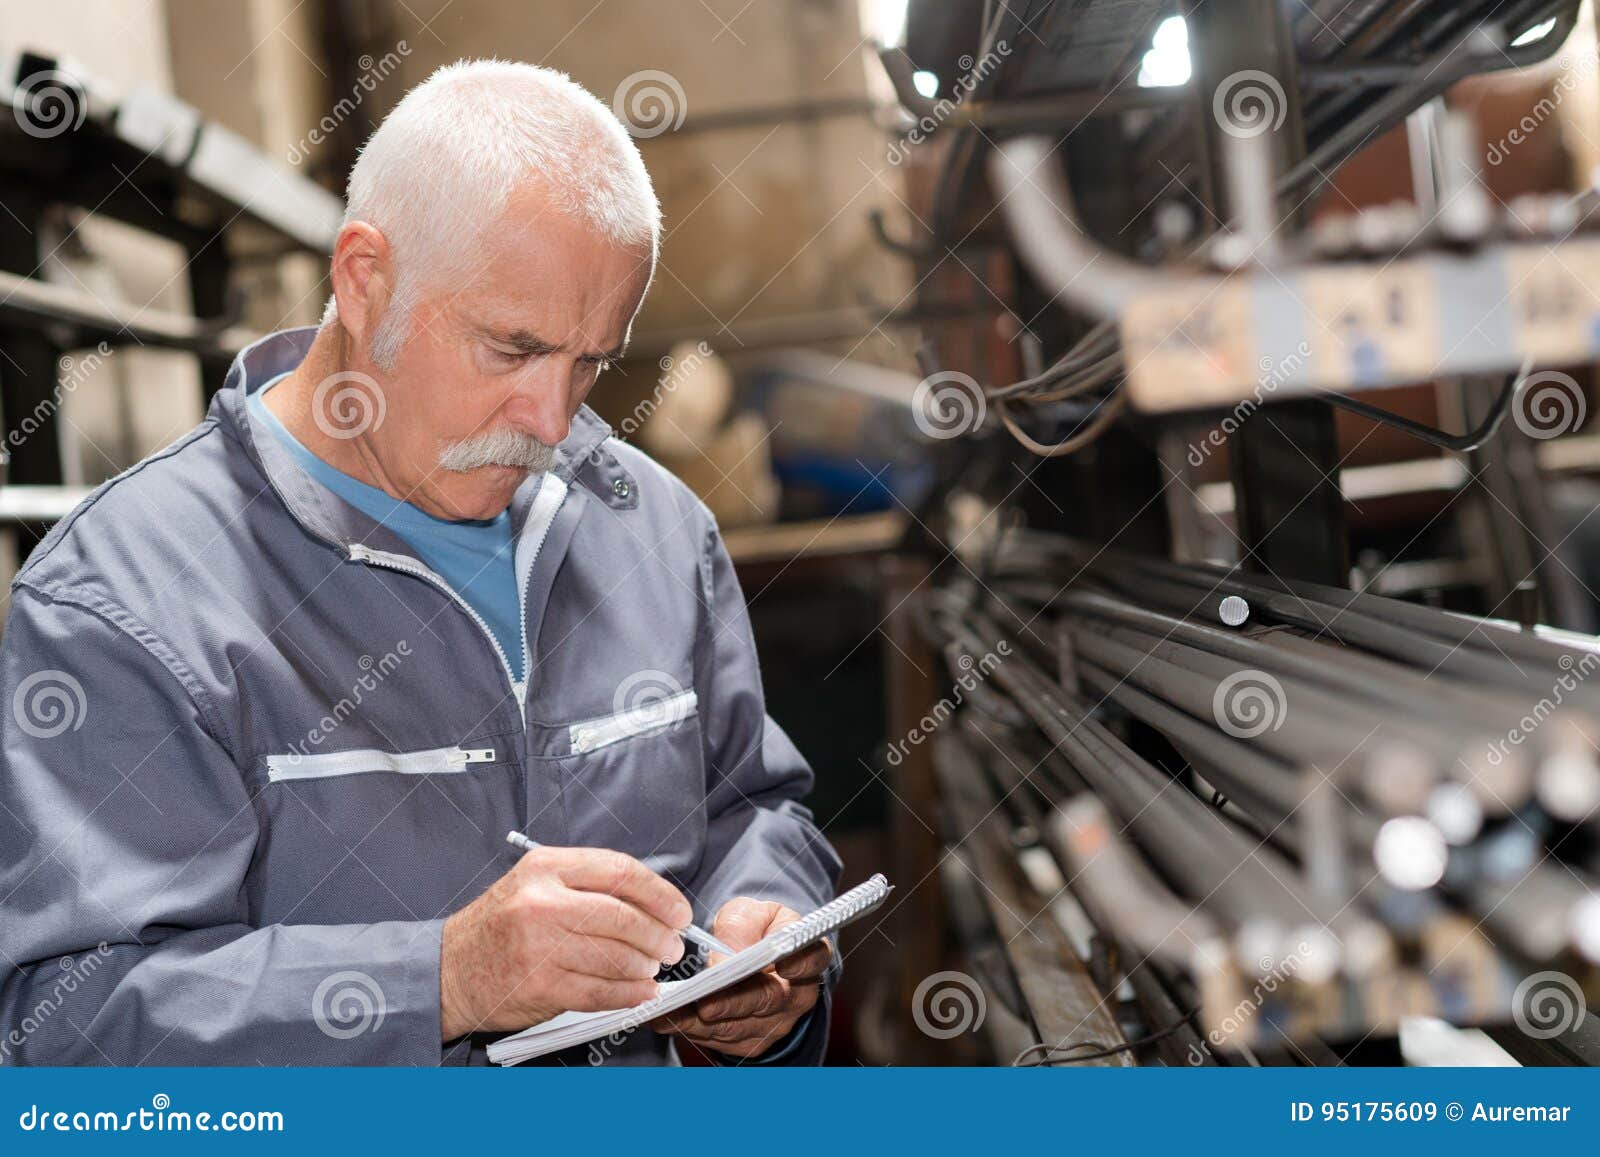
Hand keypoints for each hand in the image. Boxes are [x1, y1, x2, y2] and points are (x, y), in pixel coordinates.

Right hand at [439, 846, 690, 1039]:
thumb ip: (589, 885)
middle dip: (658, 934)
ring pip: (616, 956)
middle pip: (623, 916)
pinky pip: (600, 992)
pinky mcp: (540, 986)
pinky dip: (629, 994)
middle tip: (671, 946)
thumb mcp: (536, 884)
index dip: (660, 893)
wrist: (449, 970)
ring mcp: (539, 946)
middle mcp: (542, 902)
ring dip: (645, 967)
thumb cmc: (501, 926)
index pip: (620, 871)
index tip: (679, 911)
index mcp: (546, 867)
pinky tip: (640, 993)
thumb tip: (653, 903)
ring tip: (652, 969)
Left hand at [650, 897, 830, 1059]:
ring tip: (669, 1011)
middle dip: (734, 1002)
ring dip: (702, 1021)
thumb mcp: (750, 912)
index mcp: (806, 954)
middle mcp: (797, 994)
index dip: (801, 963)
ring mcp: (775, 1023)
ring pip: (739, 1026)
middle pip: (770, 1001)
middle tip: (705, 1002)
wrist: (752, 957)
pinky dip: (690, 1030)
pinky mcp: (750, 1041)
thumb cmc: (754, 930)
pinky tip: (663, 1019)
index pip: (812, 958)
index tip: (783, 964)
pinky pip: (720, 1040)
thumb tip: (725, 957)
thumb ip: (741, 924)